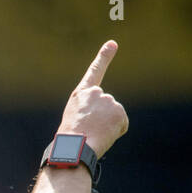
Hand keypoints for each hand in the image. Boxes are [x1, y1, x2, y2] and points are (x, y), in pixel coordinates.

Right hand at [56, 40, 128, 158]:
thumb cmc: (70, 139)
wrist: (74, 148)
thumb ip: (89, 111)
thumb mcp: (74, 119)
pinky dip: (114, 133)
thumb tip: (103, 121)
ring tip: (93, 134)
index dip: (104, 57)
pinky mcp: (119, 112)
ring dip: (107, 126)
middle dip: (101, 118)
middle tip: (88, 130)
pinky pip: (121, 125)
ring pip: (114, 116)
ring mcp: (109, 101)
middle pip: (106, 106)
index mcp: (81, 94)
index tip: (112, 44)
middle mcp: (96, 93)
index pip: (95, 71)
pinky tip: (103, 136)